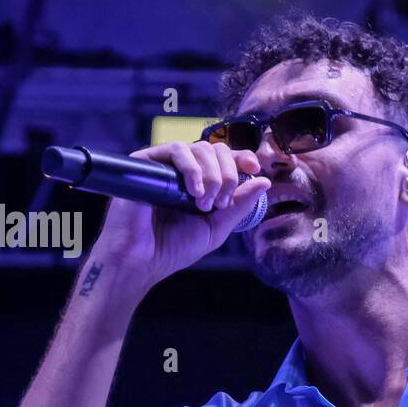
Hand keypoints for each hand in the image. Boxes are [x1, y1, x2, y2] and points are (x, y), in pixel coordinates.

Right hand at [90, 140, 270, 294]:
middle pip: (216, 150)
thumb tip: (264, 181)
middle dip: (227, 174)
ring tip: (204, 203)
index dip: (242, 157)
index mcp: (202, 183)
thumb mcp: (217, 227)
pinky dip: (191, 167)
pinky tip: (193, 190)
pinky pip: (176, 149)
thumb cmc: (175, 247)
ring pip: (200, 148)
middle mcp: (184, 171)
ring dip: (212, 174)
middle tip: (220, 202)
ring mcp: (166, 165)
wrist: (143, 257)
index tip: (255, 167)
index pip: (225, 159)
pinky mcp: (147, 162)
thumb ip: (240, 204)